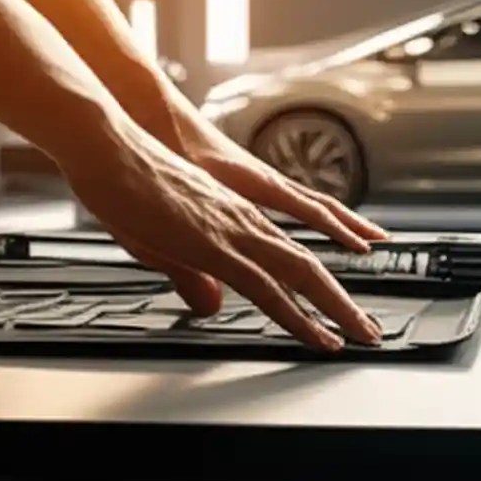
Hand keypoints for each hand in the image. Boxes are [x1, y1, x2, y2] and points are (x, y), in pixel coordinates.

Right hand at [61, 115, 382, 351]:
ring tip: (362, 334)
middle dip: (344, 305)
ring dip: (335, 308)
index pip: (294, 261)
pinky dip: (296, 311)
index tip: (343, 316)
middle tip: (370, 333)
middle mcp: (248, 223)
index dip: (322, 291)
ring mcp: (236, 229)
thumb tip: (212, 306)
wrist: (109, 146)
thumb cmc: (128, 185)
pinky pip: (267, 282)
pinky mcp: (217, 240)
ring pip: (302, 274)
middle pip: (311, 269)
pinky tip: (314, 329)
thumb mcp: (162, 243)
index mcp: (239, 222)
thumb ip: (192, 277)